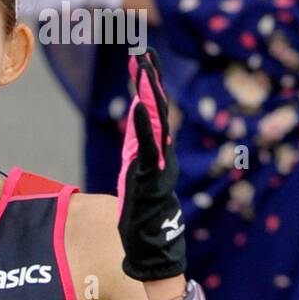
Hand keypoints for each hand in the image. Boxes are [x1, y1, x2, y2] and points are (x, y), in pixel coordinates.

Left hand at [116, 48, 187, 281]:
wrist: (153, 246)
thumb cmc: (144, 212)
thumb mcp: (138, 169)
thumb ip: (140, 142)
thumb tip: (139, 113)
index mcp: (155, 149)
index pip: (153, 109)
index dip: (148, 83)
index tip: (142, 58)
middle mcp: (161, 152)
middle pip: (157, 109)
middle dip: (151, 80)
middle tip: (146, 53)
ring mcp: (158, 163)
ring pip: (157, 122)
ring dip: (150, 94)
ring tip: (144, 69)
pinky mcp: (151, 176)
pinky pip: (148, 146)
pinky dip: (145, 125)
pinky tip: (139, 106)